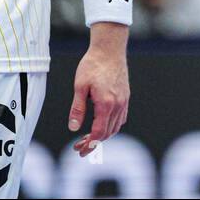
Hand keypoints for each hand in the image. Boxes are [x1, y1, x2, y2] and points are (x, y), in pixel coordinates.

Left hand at [68, 23, 129, 156]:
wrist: (109, 49)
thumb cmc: (92, 65)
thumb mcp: (80, 86)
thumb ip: (77, 108)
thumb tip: (73, 128)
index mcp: (106, 104)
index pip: (99, 133)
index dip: (89, 144)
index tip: (79, 150)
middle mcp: (118, 105)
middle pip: (108, 133)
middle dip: (94, 143)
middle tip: (79, 146)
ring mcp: (124, 101)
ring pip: (116, 127)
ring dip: (103, 135)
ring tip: (89, 137)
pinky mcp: (126, 96)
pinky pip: (121, 118)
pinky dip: (112, 126)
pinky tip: (103, 124)